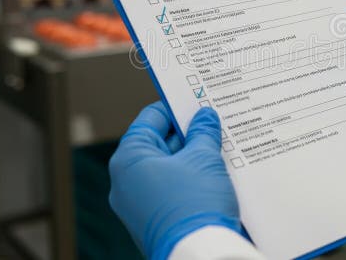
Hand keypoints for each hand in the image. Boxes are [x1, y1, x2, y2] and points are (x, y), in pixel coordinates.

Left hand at [109, 102, 240, 259]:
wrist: (199, 253)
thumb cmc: (194, 206)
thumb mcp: (204, 158)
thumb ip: (203, 132)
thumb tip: (204, 117)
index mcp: (129, 159)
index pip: (150, 119)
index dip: (175, 107)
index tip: (195, 100)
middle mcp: (126, 182)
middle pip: (158, 144)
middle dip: (188, 134)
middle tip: (213, 123)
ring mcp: (138, 204)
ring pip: (167, 169)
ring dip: (192, 157)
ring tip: (219, 147)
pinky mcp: (154, 221)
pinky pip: (170, 190)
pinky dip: (189, 180)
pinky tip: (213, 174)